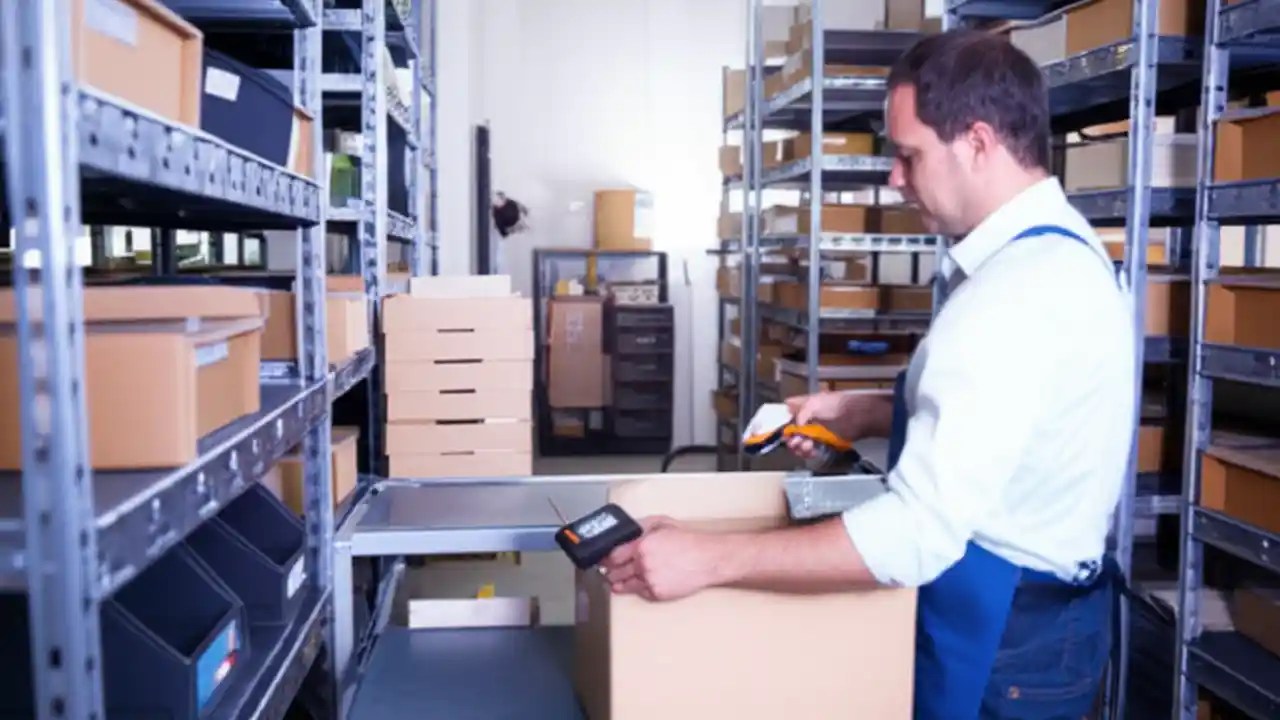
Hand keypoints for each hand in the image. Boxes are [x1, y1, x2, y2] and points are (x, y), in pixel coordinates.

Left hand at [599, 516, 729, 601]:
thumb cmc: (687, 540)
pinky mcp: (657, 593)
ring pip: (626, 585)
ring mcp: (649, 581)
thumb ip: (641, 526)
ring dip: (618, 584)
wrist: (707, 559)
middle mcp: (642, 564)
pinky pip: (640, 592)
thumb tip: (625, 531)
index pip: (613, 556)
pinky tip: (633, 586)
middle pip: (616, 572)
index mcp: (641, 545)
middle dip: (610, 573)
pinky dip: (636, 589)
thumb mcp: (662, 523)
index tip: (602, 560)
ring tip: (615, 582)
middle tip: (606, 572)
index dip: (605, 559)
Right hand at [783, 391, 864, 458]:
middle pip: (792, 431)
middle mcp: (808, 418)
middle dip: (791, 438)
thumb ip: (799, 415)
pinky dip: (808, 452)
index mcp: (804, 405)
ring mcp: (816, 431)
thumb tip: (795, 430)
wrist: (856, 417)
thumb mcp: (812, 404)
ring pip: (800, 442)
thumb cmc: (834, 405)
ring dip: (799, 446)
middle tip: (793, 442)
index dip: (783, 421)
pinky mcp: (823, 442)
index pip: (788, 412)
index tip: (781, 430)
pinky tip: (810, 451)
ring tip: (804, 446)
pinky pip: (810, 450)